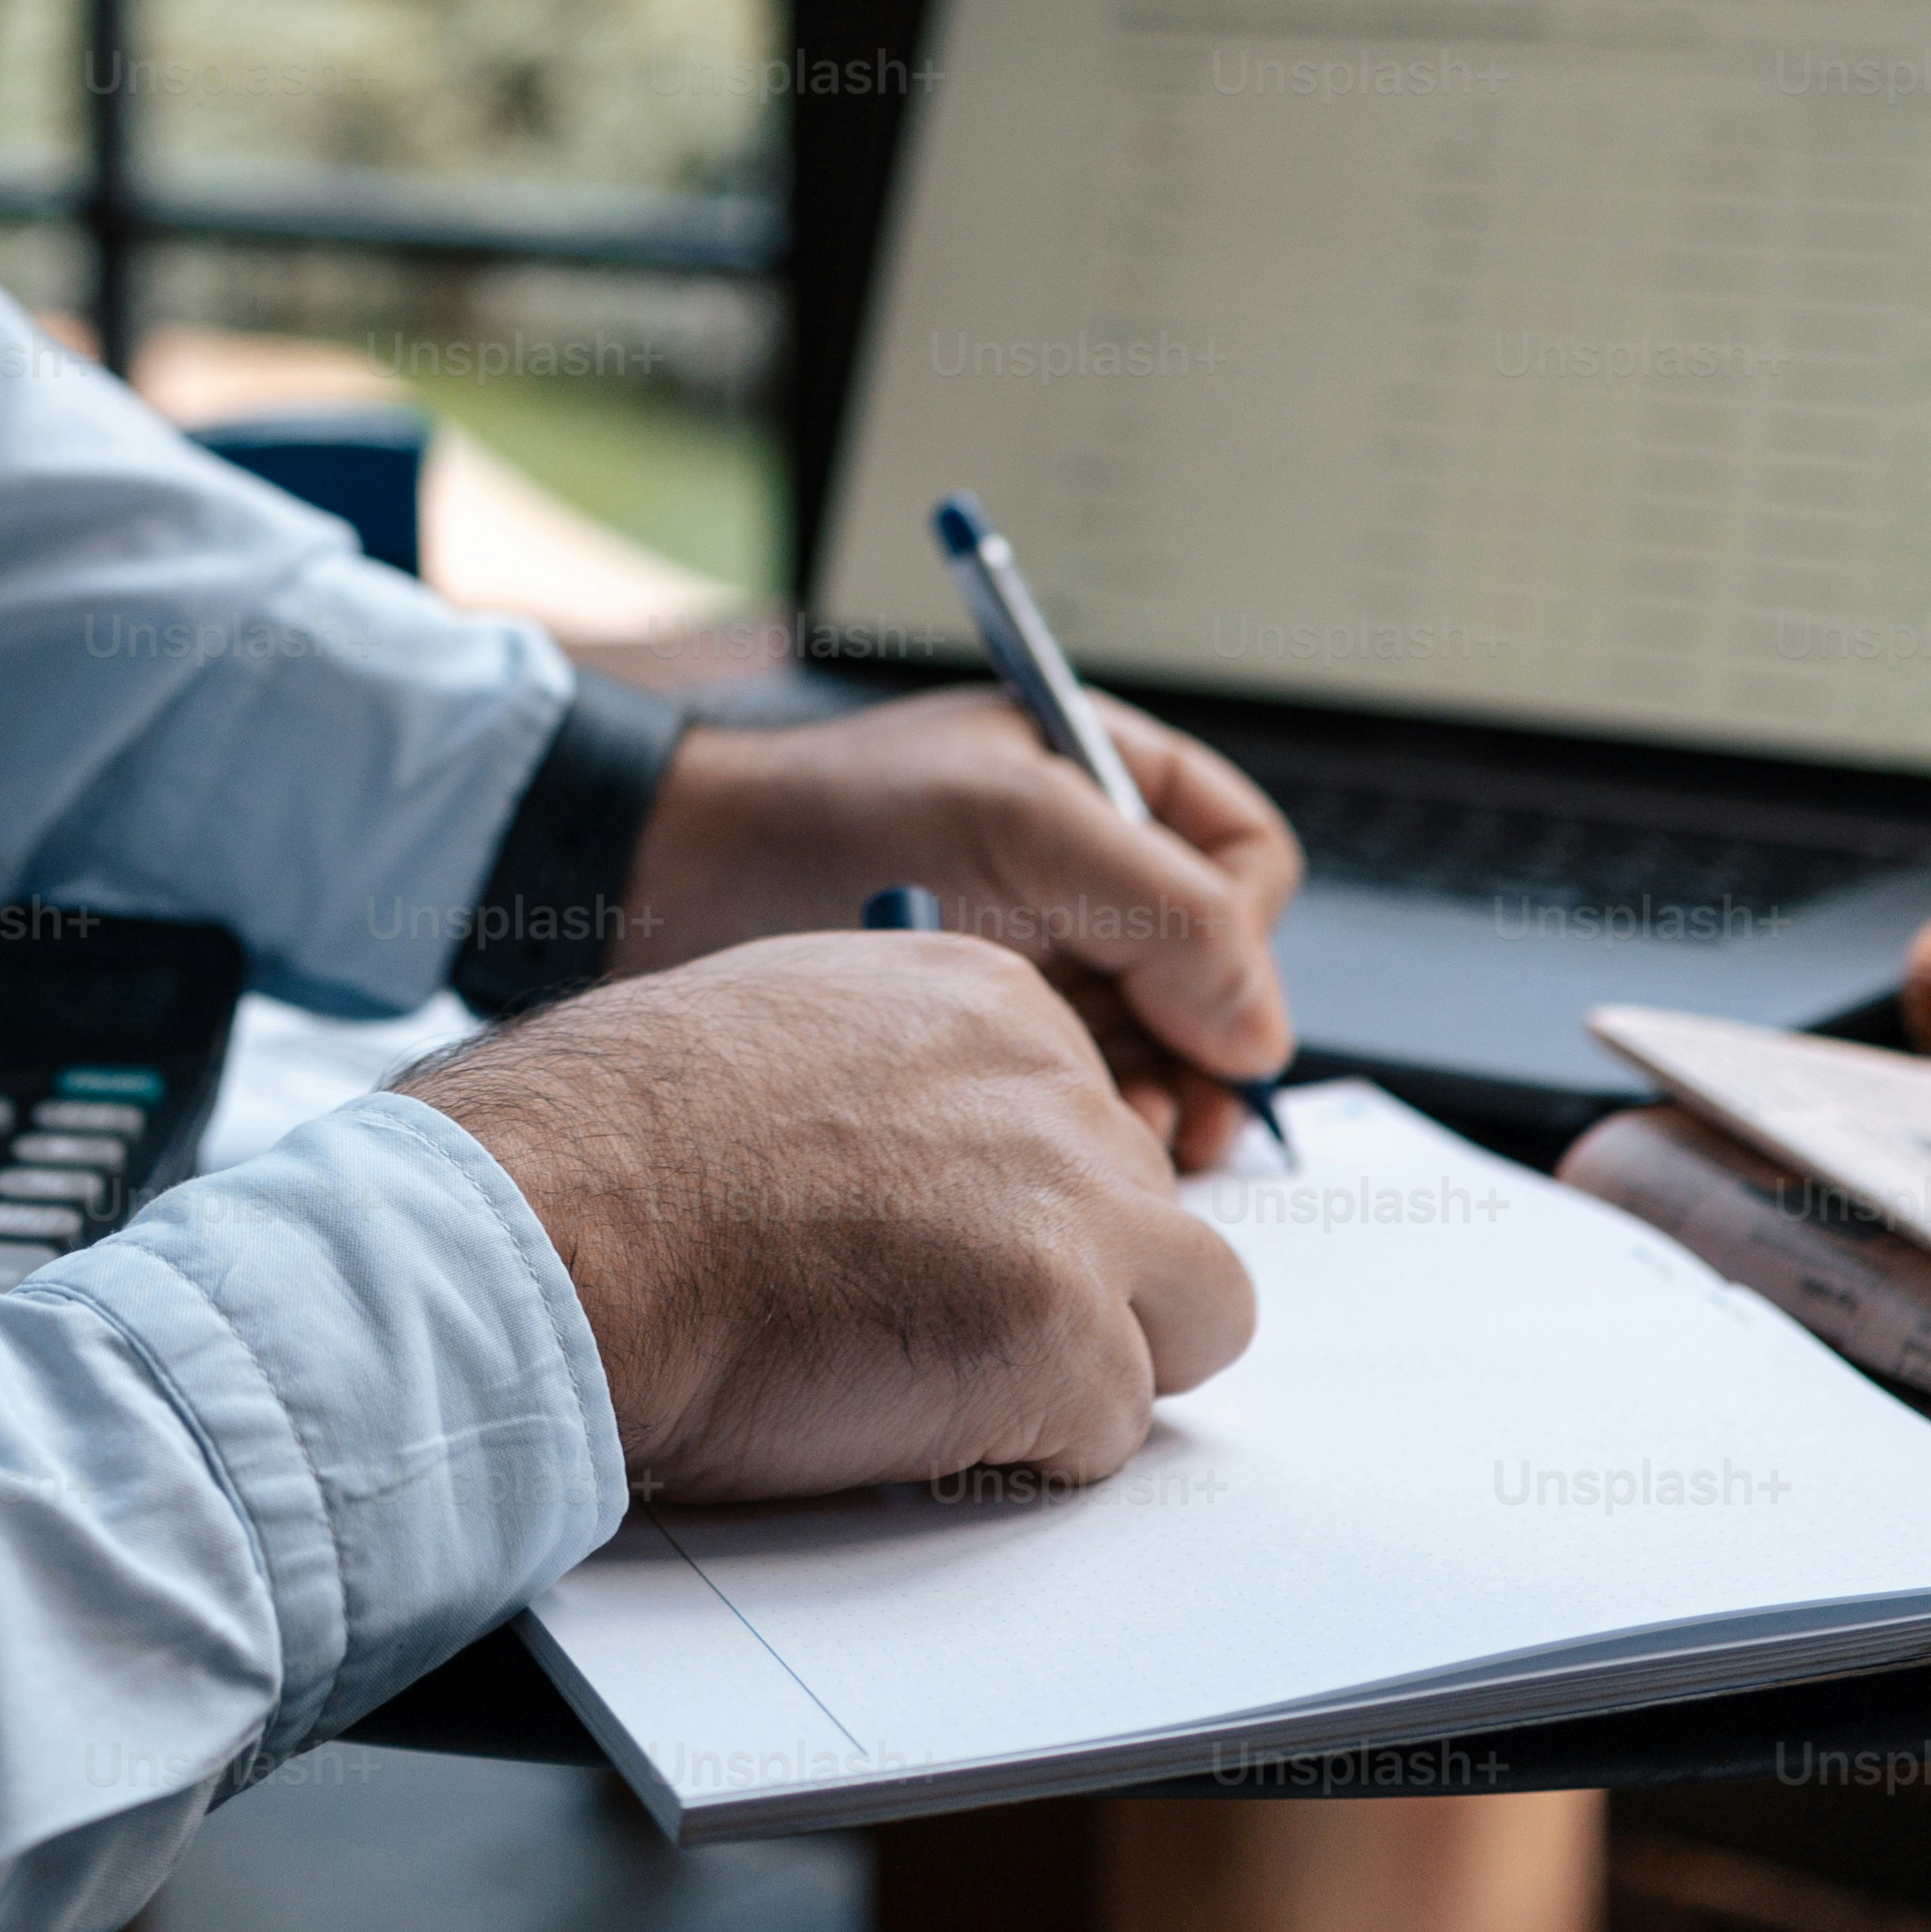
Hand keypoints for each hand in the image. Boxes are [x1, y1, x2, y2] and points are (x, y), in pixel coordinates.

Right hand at [406, 931, 1254, 1500]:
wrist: (550, 1228)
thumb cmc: (603, 1154)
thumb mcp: (778, 1042)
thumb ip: (897, 1082)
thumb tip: (931, 1156)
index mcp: (985, 998)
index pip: (1095, 1119)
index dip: (1029, 1211)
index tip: (952, 1253)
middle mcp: (1055, 1080)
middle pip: (1162, 1217)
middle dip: (1081, 1290)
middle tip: (944, 1335)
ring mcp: (1073, 1202)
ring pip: (1190, 1320)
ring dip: (1082, 1372)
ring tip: (930, 1384)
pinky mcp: (1063, 1328)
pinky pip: (1111, 1432)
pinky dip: (1023, 1457)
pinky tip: (900, 1423)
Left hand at [615, 689, 1304, 1171]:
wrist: (673, 885)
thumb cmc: (834, 822)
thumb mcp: (1021, 828)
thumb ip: (1164, 909)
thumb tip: (1257, 1032)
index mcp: (1107, 778)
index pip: (1246, 861)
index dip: (1244, 943)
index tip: (1212, 1023)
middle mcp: (1086, 863)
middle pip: (1209, 969)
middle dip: (1201, 1047)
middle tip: (1180, 1131)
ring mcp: (1037, 946)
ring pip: (1154, 1038)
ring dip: (1151, 1096)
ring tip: (1120, 1146)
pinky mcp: (983, 1024)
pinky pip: (1078, 1081)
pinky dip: (1083, 1122)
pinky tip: (1055, 1153)